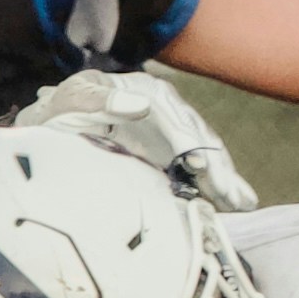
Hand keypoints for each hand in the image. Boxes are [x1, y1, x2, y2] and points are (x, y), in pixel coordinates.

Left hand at [16, 70, 259, 209]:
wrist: (54, 127)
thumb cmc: (62, 110)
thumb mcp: (73, 99)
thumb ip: (99, 99)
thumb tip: (140, 105)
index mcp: (147, 92)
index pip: (175, 117)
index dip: (187, 141)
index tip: (198, 164)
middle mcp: (166, 112)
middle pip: (198, 137)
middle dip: (217, 166)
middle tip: (233, 194)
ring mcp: (170, 135)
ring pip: (205, 155)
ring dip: (225, 180)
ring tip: (243, 203)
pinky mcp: (170, 155)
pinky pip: (197, 171)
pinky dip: (215, 187)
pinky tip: (233, 205)